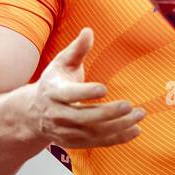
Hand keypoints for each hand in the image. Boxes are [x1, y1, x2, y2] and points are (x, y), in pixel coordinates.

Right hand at [26, 28, 143, 150]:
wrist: (35, 112)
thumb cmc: (54, 82)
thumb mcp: (61, 63)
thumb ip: (77, 49)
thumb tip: (89, 30)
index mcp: (53, 92)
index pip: (69, 95)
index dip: (85, 92)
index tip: (104, 88)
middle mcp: (58, 115)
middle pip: (84, 117)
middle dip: (108, 113)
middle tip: (129, 105)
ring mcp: (66, 132)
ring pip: (94, 133)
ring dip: (118, 126)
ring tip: (139, 115)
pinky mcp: (75, 143)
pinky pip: (98, 143)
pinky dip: (118, 138)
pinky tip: (135, 130)